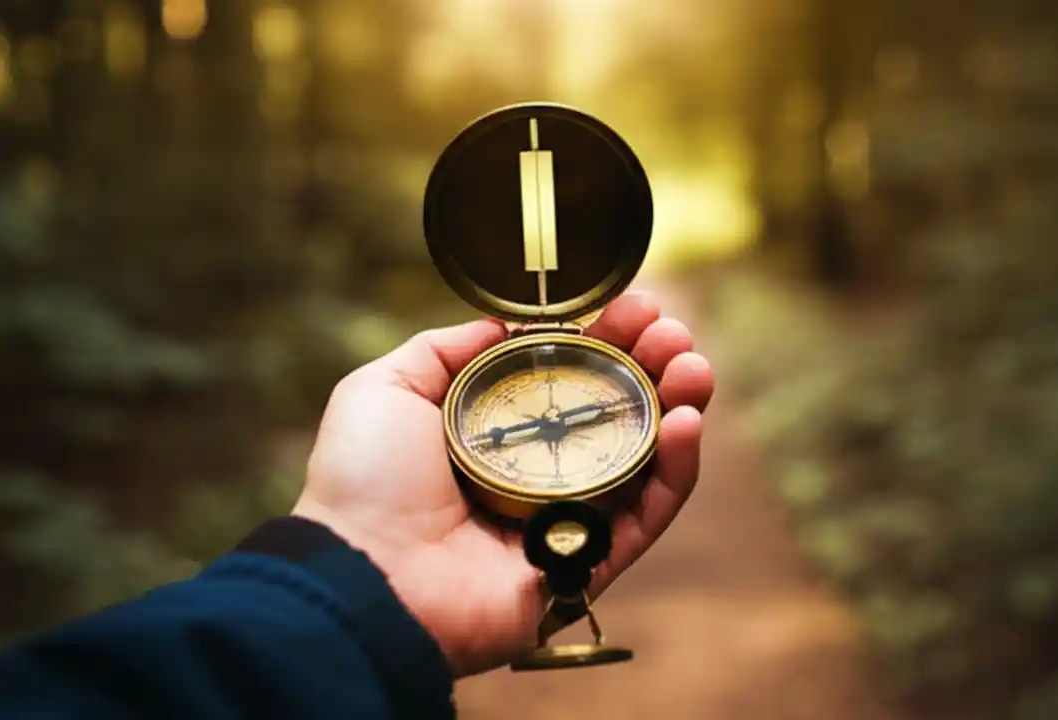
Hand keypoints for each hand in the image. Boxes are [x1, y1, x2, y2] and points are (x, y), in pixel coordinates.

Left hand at [293, 292, 714, 675]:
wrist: (363, 572)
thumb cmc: (363, 483)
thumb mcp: (386, 389)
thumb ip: (444, 350)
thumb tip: (502, 325)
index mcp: (494, 437)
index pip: (568, 381)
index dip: (606, 342)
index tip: (635, 308)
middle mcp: (535, 477)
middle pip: (616, 416)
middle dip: (652, 368)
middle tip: (673, 334)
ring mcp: (565, 523)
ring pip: (643, 462)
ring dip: (678, 408)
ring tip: (694, 368)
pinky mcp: (588, 565)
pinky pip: (647, 517)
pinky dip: (675, 471)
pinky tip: (684, 423)